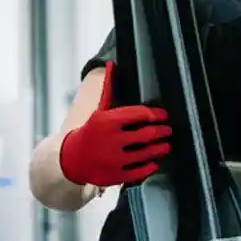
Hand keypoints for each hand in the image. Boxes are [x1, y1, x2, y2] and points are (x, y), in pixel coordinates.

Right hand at [59, 61, 170, 186]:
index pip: (140, 114)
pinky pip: (140, 172)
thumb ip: (108, 89)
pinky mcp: (116, 175)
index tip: (163, 116)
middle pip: (147, 135)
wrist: (72, 159)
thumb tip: (111, 64)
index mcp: (107, 121)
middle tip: (168, 131)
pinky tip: (154, 161)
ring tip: (166, 145)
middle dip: (162, 132)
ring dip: (160, 149)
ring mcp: (114, 159)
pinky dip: (150, 166)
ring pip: (147, 154)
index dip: (156, 115)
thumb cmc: (91, 131)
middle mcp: (111, 140)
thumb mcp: (99, 111)